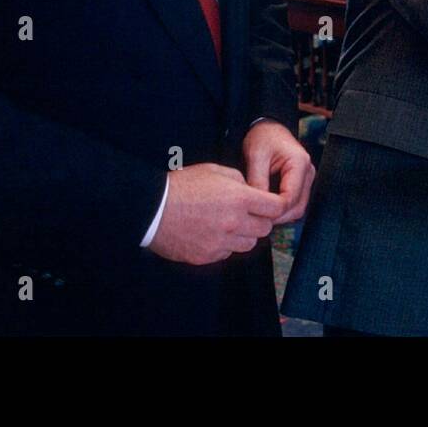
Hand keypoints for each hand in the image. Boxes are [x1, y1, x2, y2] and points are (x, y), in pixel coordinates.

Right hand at [148, 163, 284, 265]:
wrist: (152, 209)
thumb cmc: (182, 185)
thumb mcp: (214, 171)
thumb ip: (239, 180)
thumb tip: (252, 190)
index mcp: (239, 198)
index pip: (276, 208)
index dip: (276, 205)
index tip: (270, 204)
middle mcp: (234, 223)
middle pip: (265, 229)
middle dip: (260, 220)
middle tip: (247, 213)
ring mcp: (221, 242)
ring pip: (249, 244)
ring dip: (244, 235)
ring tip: (228, 224)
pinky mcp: (207, 256)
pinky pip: (227, 254)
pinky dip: (225, 246)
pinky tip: (212, 233)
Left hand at [243, 120, 314, 224]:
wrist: (268, 128)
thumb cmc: (263, 138)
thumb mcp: (256, 156)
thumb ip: (257, 181)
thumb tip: (257, 206)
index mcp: (300, 163)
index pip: (291, 198)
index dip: (275, 210)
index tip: (257, 215)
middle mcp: (308, 173)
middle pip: (298, 207)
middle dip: (278, 216)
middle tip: (257, 220)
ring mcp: (306, 179)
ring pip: (298, 208)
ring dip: (280, 215)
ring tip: (260, 216)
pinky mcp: (301, 184)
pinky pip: (294, 204)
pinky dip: (282, 210)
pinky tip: (266, 210)